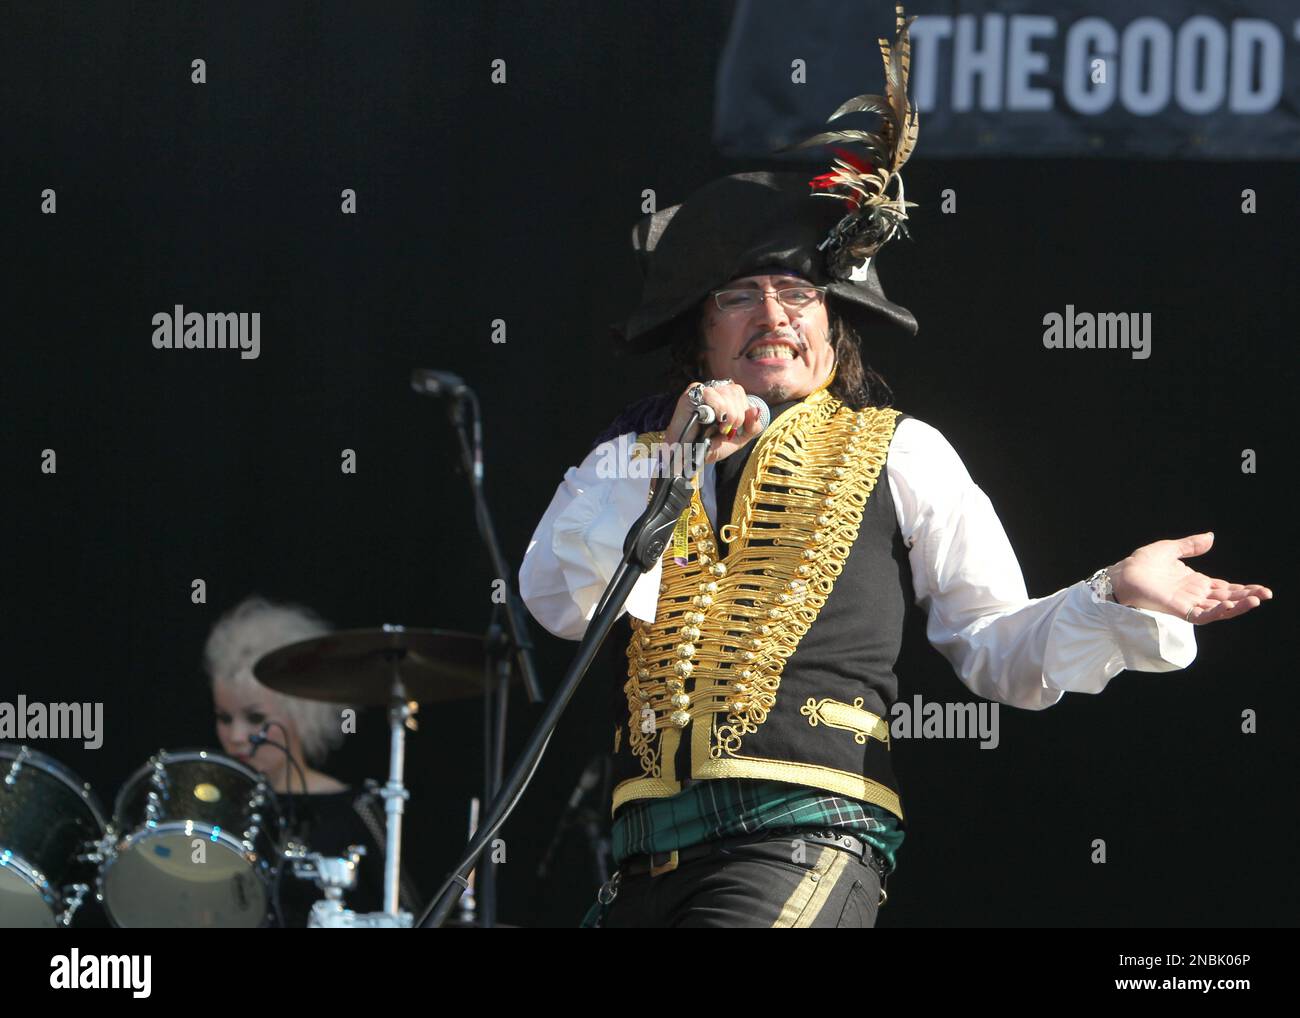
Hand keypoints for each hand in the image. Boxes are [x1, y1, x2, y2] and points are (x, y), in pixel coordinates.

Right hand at [667, 381, 763, 465]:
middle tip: (728, 430)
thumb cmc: (710, 446)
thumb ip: (752, 426)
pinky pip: (712, 392)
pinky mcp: (692, 393)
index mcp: (724, 398)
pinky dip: (718, 407)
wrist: (690, 456)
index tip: (737, 428)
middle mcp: (714, 392)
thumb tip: (756, 410)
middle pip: (736, 390)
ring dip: (730, 414)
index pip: (740, 393)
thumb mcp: (738, 439)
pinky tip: (714, 419)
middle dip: (738, 414)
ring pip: (728, 391)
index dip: (744, 410)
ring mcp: (703, 391)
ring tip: (721, 428)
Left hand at [1107, 532, 1272, 623]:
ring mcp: (1188, 603)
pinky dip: (1216, 612)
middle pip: (1227, 599)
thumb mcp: (1170, 549)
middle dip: (1247, 597)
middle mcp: (1195, 594)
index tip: (1260, 588)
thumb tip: (1211, 537)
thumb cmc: (1141, 563)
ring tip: (1256, 600)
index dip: (1242, 589)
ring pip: (1219, 609)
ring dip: (1237, 606)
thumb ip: (1191, 545)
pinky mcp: (1179, 610)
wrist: (1123, 574)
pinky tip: (1230, 606)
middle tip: (1266, 594)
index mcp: (1195, 582)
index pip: (1224, 588)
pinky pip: (1201, 615)